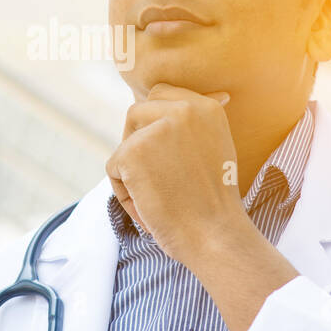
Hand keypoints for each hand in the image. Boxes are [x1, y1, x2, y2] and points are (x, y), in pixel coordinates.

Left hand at [105, 82, 249, 266]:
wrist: (215, 236)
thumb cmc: (214, 203)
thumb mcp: (216, 149)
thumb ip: (197, 124)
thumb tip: (216, 96)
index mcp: (206, 107)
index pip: (161, 94)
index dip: (154, 124)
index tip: (166, 156)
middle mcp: (183, 109)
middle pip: (137, 112)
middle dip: (138, 142)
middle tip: (160, 177)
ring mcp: (156, 129)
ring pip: (125, 142)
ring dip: (133, 170)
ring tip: (161, 194)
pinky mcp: (132, 151)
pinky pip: (114, 168)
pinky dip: (126, 193)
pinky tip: (151, 205)